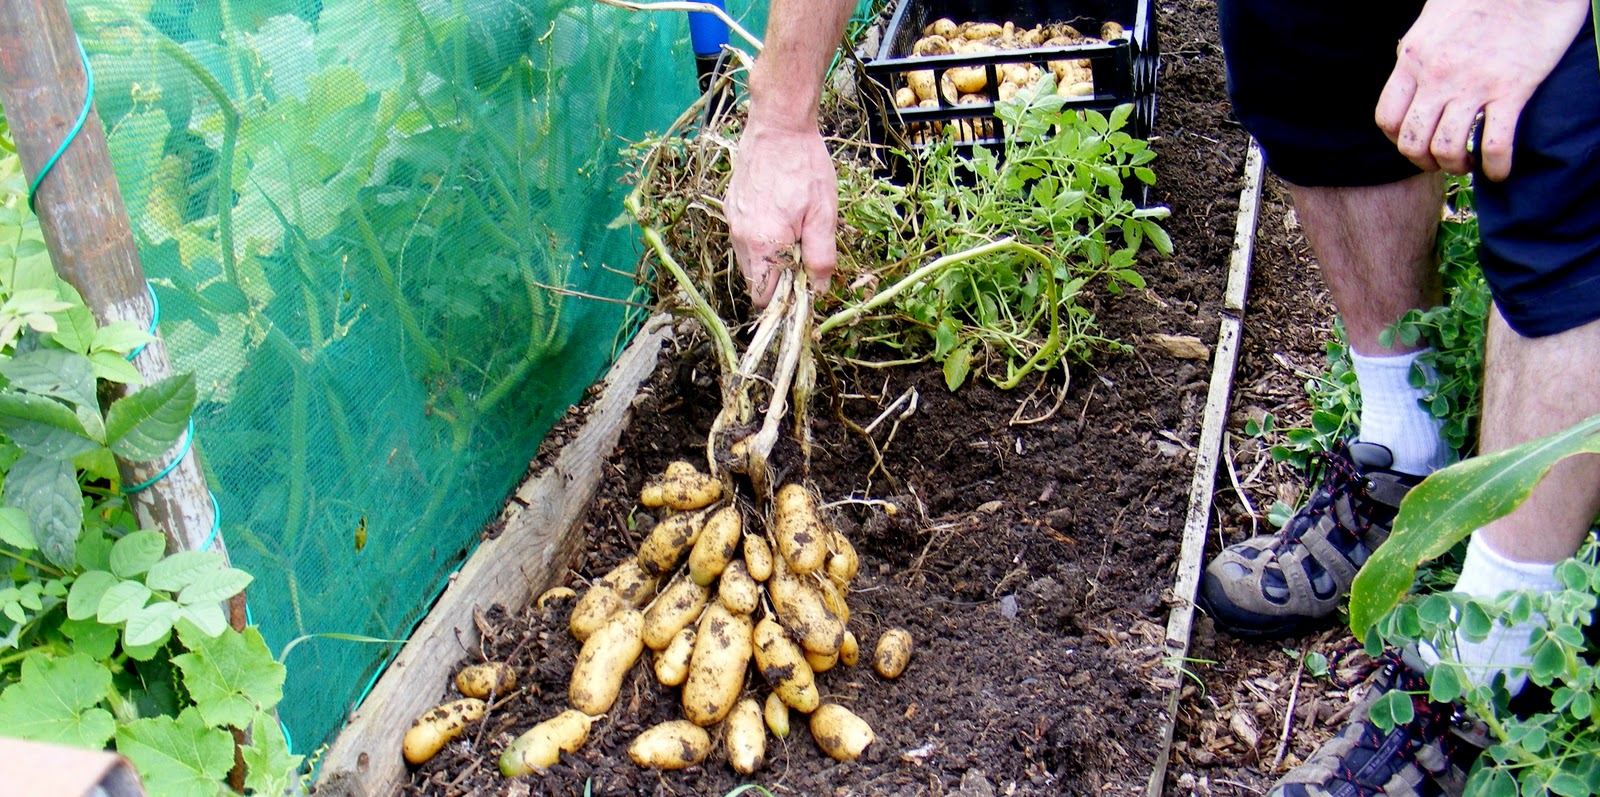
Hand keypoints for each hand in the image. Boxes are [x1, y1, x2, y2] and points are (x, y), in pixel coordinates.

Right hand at [725, 123, 837, 306]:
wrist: (778, 126)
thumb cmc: (804, 167)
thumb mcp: (824, 215)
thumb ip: (821, 257)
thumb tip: (818, 290)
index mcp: (762, 245)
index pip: (763, 298)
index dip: (785, 300)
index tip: (805, 288)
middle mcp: (740, 237)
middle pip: (755, 281)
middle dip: (778, 280)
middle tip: (804, 258)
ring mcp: (732, 221)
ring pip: (749, 260)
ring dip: (770, 259)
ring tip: (794, 233)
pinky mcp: (731, 206)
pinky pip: (744, 237)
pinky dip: (761, 239)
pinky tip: (780, 217)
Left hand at [1376, 0, 1587, 179]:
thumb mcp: (1432, 20)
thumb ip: (1419, 52)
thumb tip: (1410, 72)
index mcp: (1413, 59)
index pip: (1387, 119)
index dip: (1398, 140)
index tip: (1418, 141)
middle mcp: (1437, 77)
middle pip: (1412, 142)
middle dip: (1424, 161)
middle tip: (1441, 160)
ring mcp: (1474, 85)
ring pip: (1447, 150)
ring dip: (1456, 167)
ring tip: (1467, 164)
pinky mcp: (1512, 89)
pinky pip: (1494, 145)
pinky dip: (1496, 167)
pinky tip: (1499, 171)